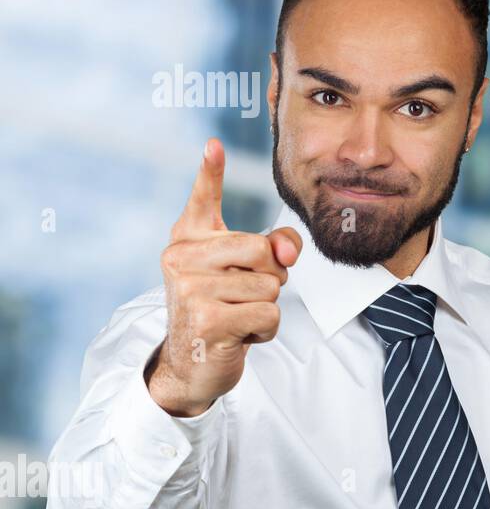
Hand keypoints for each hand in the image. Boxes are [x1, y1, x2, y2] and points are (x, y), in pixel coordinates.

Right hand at [146, 137, 302, 416]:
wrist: (191, 364)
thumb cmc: (222, 309)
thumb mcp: (247, 274)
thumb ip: (274, 250)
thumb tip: (288, 251)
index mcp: (189, 239)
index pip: (203, 199)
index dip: (211, 172)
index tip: (215, 144)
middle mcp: (182, 257)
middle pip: (262, 250)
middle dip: (270, 276)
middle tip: (243, 295)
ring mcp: (190, 289)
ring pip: (269, 286)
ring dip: (265, 307)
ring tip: (236, 316)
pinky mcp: (207, 320)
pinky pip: (268, 314)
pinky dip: (264, 330)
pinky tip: (238, 335)